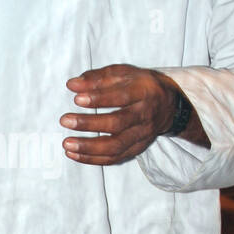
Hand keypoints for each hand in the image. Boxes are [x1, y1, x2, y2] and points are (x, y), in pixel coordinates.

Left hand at [60, 65, 208, 163]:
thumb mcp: (124, 73)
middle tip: (65, 120)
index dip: (99, 98)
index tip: (77, 99)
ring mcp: (142, 136)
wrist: (168, 106)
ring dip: (89, 148)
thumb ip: (98, 78)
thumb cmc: (140, 85)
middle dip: (89, 124)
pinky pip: (115, 158)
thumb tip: (72, 85)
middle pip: (117, 124)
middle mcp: (145, 116)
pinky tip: (74, 154)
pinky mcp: (137, 149)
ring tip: (67, 144)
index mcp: (144, 92)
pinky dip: (93, 159)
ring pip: (116, 146)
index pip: (121, 97)